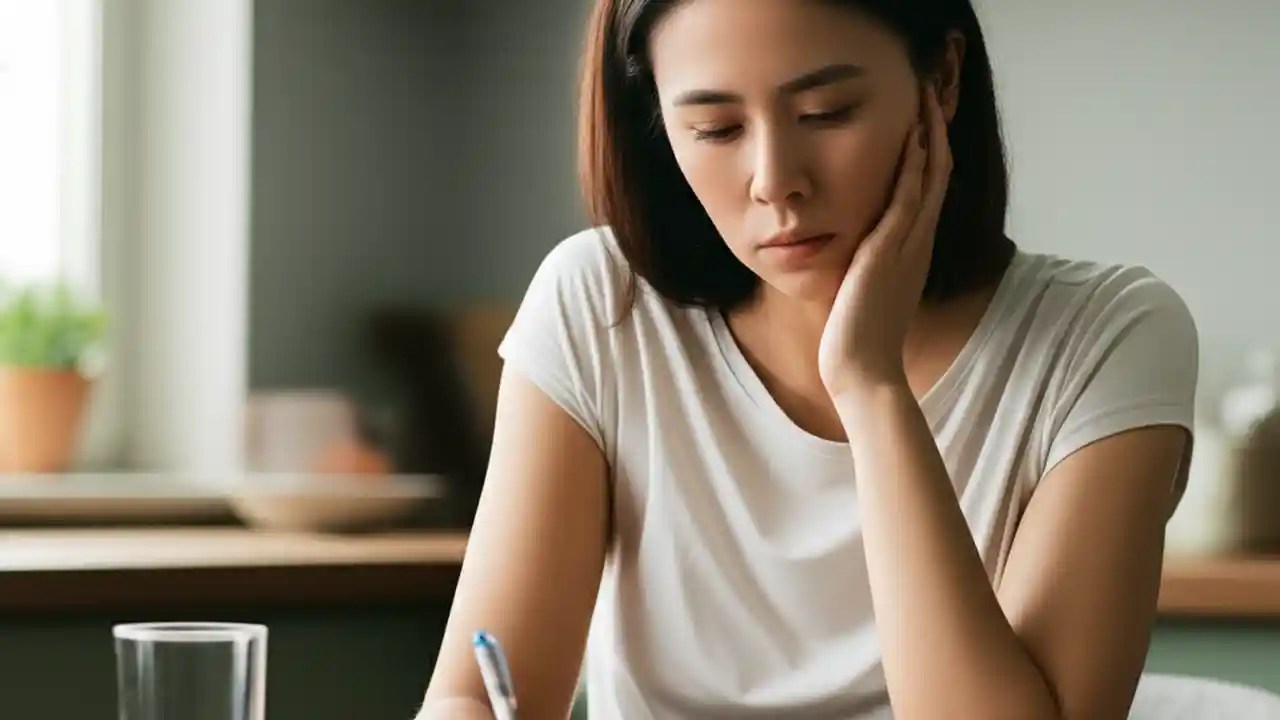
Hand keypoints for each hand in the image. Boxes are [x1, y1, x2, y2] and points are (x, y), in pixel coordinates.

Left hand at [817, 83, 952, 399]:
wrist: (861, 370)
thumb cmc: (858, 338)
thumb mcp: (866, 290)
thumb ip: (869, 264)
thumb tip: (859, 250)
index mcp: (912, 249)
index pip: (928, 187)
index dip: (930, 149)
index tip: (922, 116)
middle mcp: (917, 243)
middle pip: (937, 172)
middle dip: (935, 130)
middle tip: (933, 91)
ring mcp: (907, 247)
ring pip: (928, 179)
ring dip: (929, 136)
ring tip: (927, 97)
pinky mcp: (889, 254)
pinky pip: (907, 201)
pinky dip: (912, 168)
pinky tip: (912, 139)